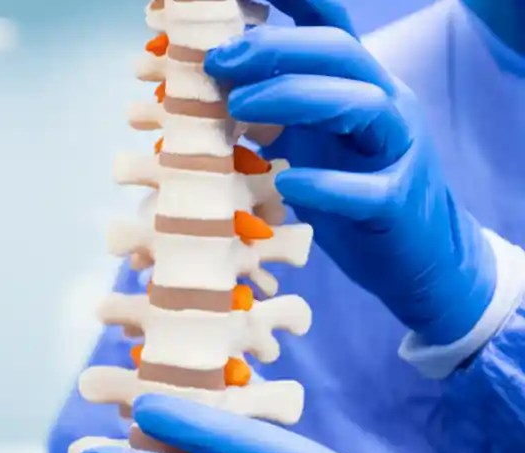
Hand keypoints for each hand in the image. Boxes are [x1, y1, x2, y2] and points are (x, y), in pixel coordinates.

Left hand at [205, 0, 495, 344]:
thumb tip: (206, 91)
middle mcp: (386, 105)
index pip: (332, 26)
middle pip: (342, 53)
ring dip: (293, 98)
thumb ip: (269, 115)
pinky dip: (323, 183)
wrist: (417, 257)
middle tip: (217, 62)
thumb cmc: (351, 195)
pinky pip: (364, 188)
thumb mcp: (307, 144)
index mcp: (360, 85)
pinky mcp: (397, 203)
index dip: (292, 2)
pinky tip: (286, 182)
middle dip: (275, 50)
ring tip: (237, 107)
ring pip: (361, 104)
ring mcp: (398, 151)